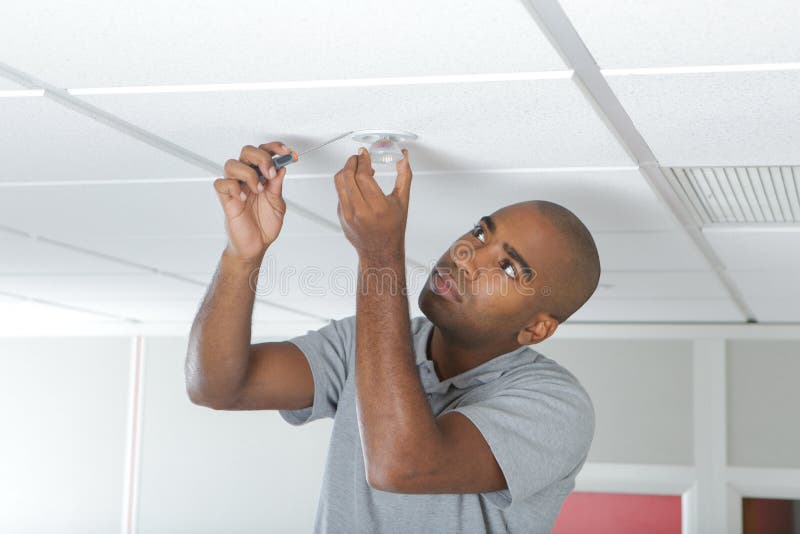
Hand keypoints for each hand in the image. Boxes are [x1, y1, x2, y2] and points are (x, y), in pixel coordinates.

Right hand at [214, 142, 291, 261]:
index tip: (286, 153)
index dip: (274, 148)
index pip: (264, 152)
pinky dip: (233, 187)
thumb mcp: (278, 204)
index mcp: (261, 176)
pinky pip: (221, 183)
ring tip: (258, 190)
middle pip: (247, 151)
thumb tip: (281, 168)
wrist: (256, 245)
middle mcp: (247, 178)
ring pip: (232, 164)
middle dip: (261, 158)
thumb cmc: (265, 225)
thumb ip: (278, 186)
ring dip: (249, 174)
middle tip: (270, 173)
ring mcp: (236, 187)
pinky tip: (243, 197)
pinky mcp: (226, 199)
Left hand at [334, 147, 412, 259]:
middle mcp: (360, 211)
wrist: (380, 251)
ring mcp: (348, 214)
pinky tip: (356, 184)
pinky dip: (346, 184)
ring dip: (346, 170)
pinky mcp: (341, 215)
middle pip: (347, 176)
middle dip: (352, 162)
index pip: (363, 176)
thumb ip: (404, 176)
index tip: (365, 154)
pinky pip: (339, 193)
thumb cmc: (393, 229)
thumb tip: (404, 157)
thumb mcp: (402, 202)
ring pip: (339, 183)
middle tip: (358, 157)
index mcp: (377, 207)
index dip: (363, 160)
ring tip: (355, 167)